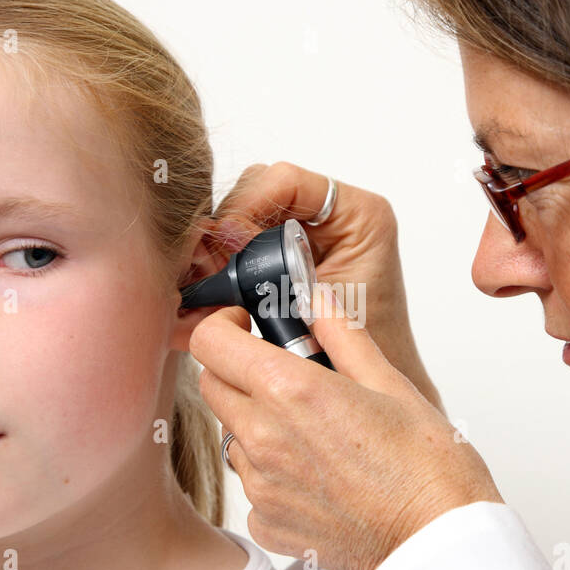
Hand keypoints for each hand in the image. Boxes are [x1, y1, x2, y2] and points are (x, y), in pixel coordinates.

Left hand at [190, 284, 503, 569]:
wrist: (439, 543)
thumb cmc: (428, 466)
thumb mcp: (390, 382)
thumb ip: (342, 334)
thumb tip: (317, 302)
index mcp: (290, 392)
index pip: (210, 343)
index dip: (222, 327)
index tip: (244, 327)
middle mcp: (263, 439)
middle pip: (212, 387)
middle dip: (237, 370)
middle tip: (284, 374)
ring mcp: (261, 486)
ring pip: (231, 436)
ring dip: (256, 423)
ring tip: (312, 431)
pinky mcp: (266, 523)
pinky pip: (252, 485)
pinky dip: (273, 473)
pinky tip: (318, 475)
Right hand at [205, 162, 445, 413]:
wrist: (373, 388)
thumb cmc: (365, 356)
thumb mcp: (315, 311)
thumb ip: (267, 278)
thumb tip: (210, 255)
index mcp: (359, 216)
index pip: (286, 181)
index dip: (248, 205)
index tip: (228, 243)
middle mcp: (333, 216)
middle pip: (255, 194)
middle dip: (223, 232)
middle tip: (203, 271)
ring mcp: (307, 233)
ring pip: (239, 219)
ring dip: (215, 253)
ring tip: (197, 288)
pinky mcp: (287, 254)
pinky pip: (240, 248)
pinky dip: (218, 272)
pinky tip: (200, 299)